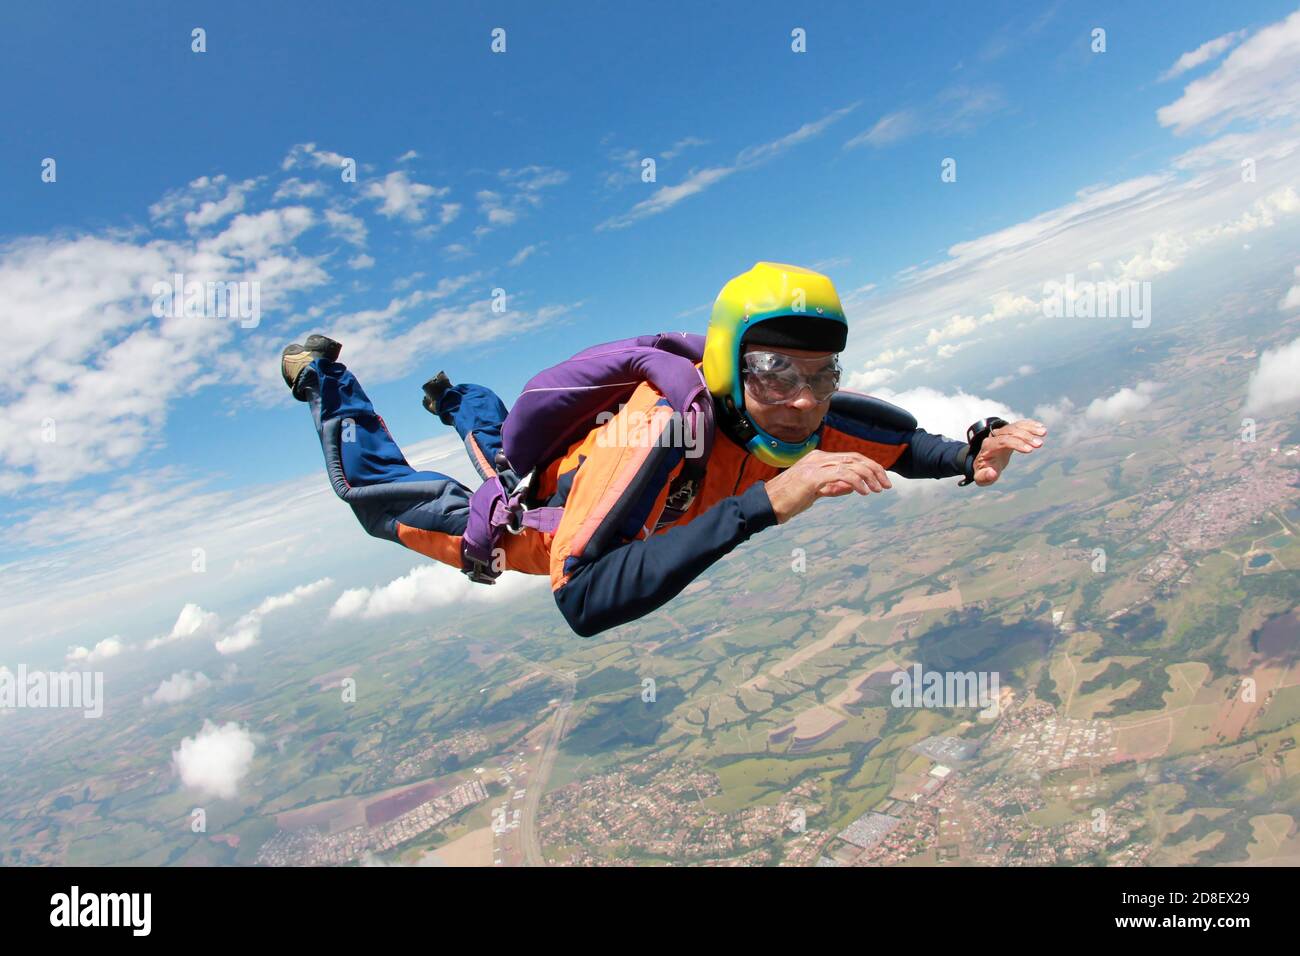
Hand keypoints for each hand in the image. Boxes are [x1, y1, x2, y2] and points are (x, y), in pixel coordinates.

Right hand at [761, 449, 891, 523]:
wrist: (767, 505)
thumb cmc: (788, 500)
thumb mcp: (815, 492)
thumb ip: (832, 487)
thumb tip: (851, 487)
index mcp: (818, 458)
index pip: (851, 457)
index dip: (869, 466)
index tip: (882, 480)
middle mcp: (818, 457)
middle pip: (855, 458)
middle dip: (875, 470)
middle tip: (887, 485)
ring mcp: (814, 465)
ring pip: (851, 465)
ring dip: (869, 477)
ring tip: (877, 490)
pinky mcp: (812, 477)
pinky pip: (842, 475)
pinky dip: (857, 482)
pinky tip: (863, 492)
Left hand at [973, 419, 1046, 485]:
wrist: (984, 462)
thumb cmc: (984, 471)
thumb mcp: (981, 478)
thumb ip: (984, 477)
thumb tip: (992, 473)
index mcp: (988, 447)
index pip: (1002, 441)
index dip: (1016, 444)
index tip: (1030, 450)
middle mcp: (994, 437)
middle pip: (1010, 431)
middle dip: (1025, 436)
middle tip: (1039, 444)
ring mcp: (1001, 432)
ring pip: (1015, 425)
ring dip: (1030, 428)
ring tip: (1043, 432)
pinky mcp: (1008, 432)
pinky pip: (1019, 425)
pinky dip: (1029, 425)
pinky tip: (1040, 427)